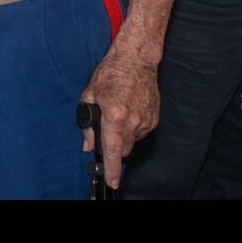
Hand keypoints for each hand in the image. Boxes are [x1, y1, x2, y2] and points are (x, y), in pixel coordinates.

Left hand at [80, 48, 159, 188]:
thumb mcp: (90, 95)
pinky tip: (129, 109)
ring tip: (118, 111)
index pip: (113, 151)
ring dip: (123, 135)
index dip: (112, 169)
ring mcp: (146, 121)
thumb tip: (88, 145)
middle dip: (113, 146)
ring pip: (132, 142)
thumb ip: (87, 124)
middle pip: (122, 150)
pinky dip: (133, 127)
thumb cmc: (110, 74)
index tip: (112, 182)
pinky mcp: (154, 118)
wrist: (135, 60)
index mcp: (115, 116)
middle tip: (107, 129)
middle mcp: (132, 122)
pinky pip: (141, 132)